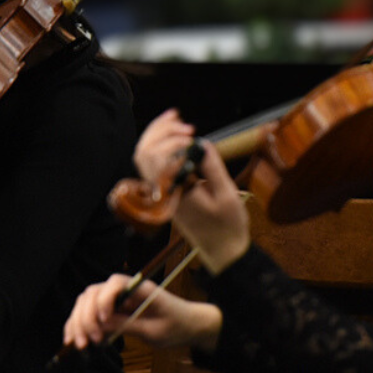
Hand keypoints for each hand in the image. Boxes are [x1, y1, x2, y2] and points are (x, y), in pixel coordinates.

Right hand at [62, 273, 221, 351]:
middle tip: (89, 341)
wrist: (187, 325)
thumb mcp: (156, 331)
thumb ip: (129, 326)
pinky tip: (73, 339)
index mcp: (139, 288)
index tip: (104, 321)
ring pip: (85, 302)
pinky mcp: (110, 309)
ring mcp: (114, 298)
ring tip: (80, 344)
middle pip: (93, 294)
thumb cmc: (176, 326)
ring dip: (78, 322)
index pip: (114, 283)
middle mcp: (123, 290)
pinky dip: (78, 325)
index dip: (104, 299)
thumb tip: (103, 326)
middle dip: (86, 317)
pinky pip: (88, 313)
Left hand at [133, 110, 249, 272]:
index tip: (193, 135)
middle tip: (185, 124)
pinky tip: (177, 136)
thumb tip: (200, 143)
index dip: (171, 139)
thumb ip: (212, 167)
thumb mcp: (227, 195)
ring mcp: (161, 192)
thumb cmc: (228, 226)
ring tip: (178, 120)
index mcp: (174, 193)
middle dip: (161, 131)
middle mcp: (162, 192)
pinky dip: (162, 146)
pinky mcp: (166, 191)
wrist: (223, 252)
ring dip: (159, 135)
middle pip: (144, 153)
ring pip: (145, 156)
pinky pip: (153, 164)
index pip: (157, 158)